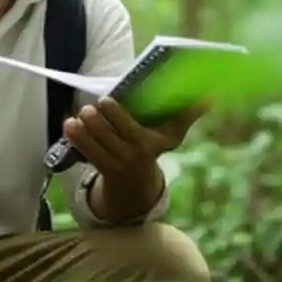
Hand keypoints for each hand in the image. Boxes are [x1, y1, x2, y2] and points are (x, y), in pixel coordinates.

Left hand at [63, 96, 207, 178]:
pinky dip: (77, 138)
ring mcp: (123, 162)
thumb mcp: (173, 133)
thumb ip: (188, 112)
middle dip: (104, 115)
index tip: (110, 100)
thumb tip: (211, 95)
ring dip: (87, 126)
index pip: (145, 123)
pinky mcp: (106, 169)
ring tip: (80, 113)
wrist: (136, 185)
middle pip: (119, 128)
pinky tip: (70, 125)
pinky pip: (89, 151)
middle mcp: (142, 152)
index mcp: (159, 140)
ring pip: (101, 140)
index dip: (127, 114)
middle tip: (94, 104)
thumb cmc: (153, 146)